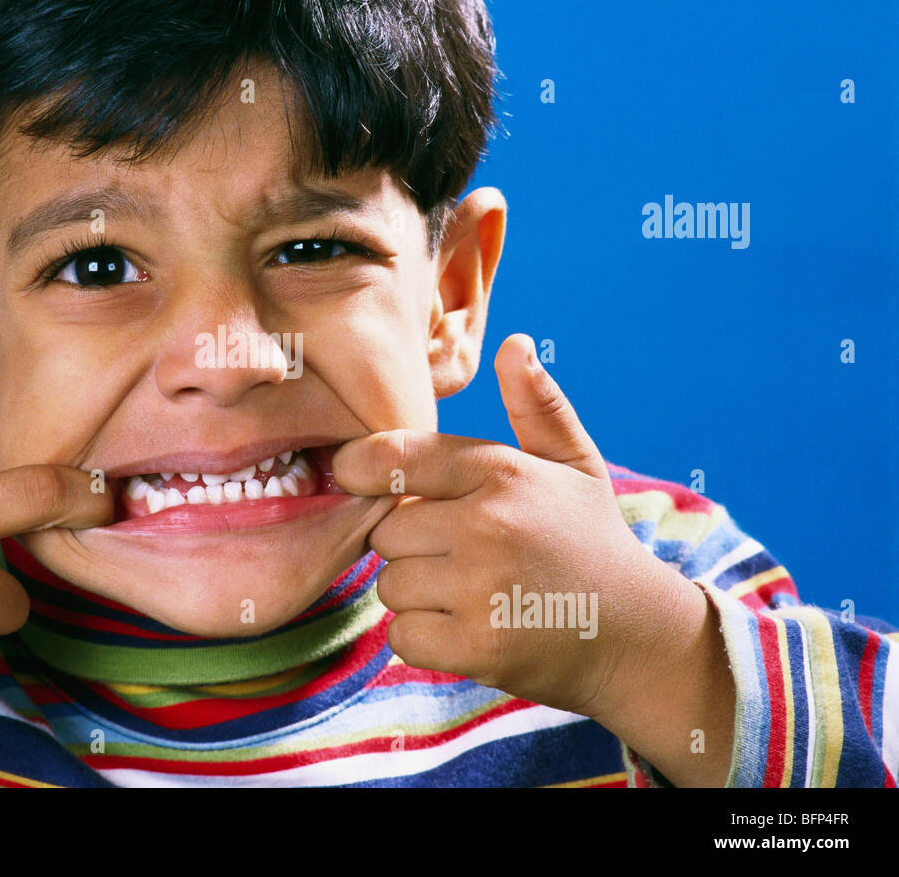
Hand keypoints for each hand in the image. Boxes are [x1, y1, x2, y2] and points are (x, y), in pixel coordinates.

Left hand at [332, 334, 702, 718]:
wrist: (640, 637)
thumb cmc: (592, 542)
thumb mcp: (575, 465)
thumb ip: (537, 406)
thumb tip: (514, 344)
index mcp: (502, 473)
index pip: (396, 458)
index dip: (360, 468)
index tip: (351, 476)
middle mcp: (488, 525)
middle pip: (386, 532)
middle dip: (410, 546)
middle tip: (459, 555)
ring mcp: (482, 588)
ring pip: (392, 585)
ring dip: (418, 595)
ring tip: (471, 592)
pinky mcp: (478, 646)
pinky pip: (403, 635)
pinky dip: (426, 639)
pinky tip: (469, 628)